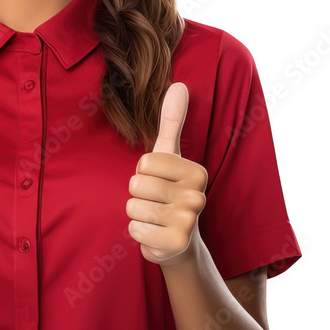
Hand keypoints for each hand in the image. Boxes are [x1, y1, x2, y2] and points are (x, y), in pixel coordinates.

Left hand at [125, 82, 207, 265]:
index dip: (143, 172)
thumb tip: (179, 85)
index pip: (145, 162)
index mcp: (195, 171)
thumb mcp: (169, 155)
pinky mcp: (175, 243)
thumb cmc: (169, 190)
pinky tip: (154, 233)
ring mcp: (188, 221)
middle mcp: (197, 196)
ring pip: (133, 207)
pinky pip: (134, 230)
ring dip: (137, 214)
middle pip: (136, 184)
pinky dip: (138, 233)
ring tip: (154, 217)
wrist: (178, 240)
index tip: (158, 181)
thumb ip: (172, 121)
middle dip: (138, 194)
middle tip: (155, 202)